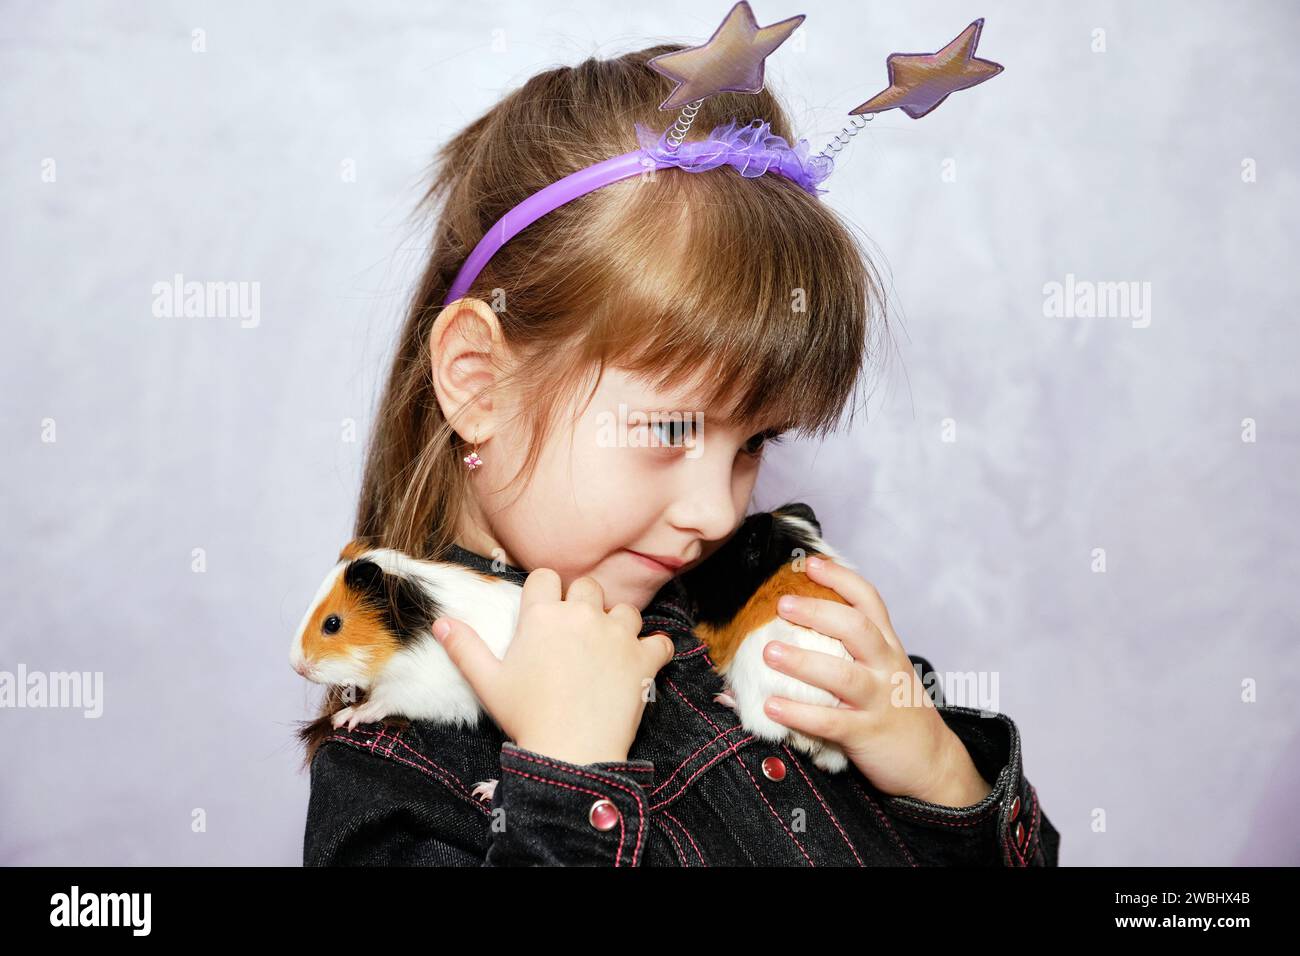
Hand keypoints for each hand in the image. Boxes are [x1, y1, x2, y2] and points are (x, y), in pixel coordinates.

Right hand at [432, 568, 675, 765]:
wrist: (570, 752)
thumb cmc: (525, 717)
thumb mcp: (487, 682)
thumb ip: (464, 647)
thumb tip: (440, 622)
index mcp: (543, 616)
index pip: (546, 576)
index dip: (546, 591)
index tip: (545, 611)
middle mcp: (582, 616)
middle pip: (587, 587)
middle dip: (583, 604)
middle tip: (575, 634)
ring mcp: (617, 635)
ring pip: (625, 610)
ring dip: (618, 624)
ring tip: (607, 648)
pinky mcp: (643, 658)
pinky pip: (660, 641)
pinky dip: (654, 650)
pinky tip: (642, 663)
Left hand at [762, 556, 991, 805]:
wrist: (932, 762)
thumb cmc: (895, 711)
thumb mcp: (880, 674)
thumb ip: (842, 654)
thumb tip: (780, 640)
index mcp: (887, 646)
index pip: (868, 600)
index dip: (840, 578)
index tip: (810, 563)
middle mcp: (886, 666)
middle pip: (857, 629)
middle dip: (818, 612)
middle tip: (782, 604)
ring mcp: (879, 700)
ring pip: (843, 674)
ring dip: (802, 662)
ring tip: (769, 653)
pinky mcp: (868, 733)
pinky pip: (832, 721)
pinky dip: (800, 713)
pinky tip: (772, 706)